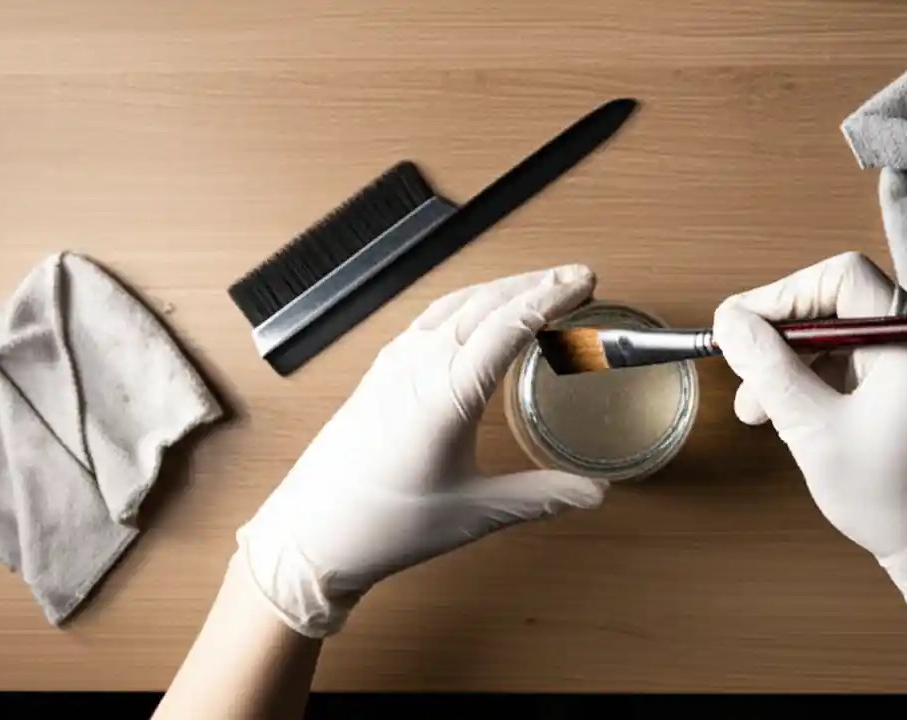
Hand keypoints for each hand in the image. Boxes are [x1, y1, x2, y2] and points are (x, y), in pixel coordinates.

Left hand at [236, 266, 607, 636]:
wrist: (312, 534)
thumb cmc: (386, 525)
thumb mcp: (474, 513)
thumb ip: (540, 497)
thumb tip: (594, 495)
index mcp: (446, 394)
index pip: (508, 326)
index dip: (551, 299)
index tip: (584, 283)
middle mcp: (419, 366)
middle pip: (486, 303)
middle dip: (536, 284)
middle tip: (578, 277)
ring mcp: (396, 364)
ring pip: (456, 305)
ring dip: (502, 289)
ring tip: (540, 286)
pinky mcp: (381, 371)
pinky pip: (431, 319)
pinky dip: (468, 304)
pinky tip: (479, 311)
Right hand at [713, 252, 906, 647]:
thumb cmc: (890, 495)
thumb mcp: (814, 430)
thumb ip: (768, 368)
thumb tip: (729, 321)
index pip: (839, 276)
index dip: (782, 295)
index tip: (738, 329)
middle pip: (834, 302)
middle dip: (780, 337)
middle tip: (741, 373)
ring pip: (836, 336)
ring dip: (790, 365)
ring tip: (755, 410)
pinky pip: (852, 363)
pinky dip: (814, 382)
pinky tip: (788, 417)